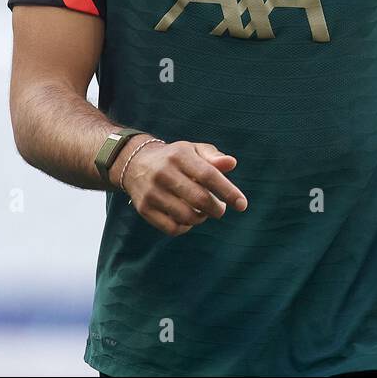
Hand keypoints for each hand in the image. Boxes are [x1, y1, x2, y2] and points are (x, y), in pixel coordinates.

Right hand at [116, 138, 247, 236]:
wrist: (135, 162)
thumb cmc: (174, 157)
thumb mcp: (193, 150)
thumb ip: (213, 157)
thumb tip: (231, 164)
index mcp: (180, 155)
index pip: (209, 175)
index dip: (228, 191)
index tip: (242, 204)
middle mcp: (164, 173)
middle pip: (199, 198)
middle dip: (216, 208)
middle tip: (220, 208)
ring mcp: (152, 192)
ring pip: (186, 216)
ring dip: (202, 218)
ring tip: (204, 211)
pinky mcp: (144, 208)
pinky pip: (172, 228)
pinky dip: (186, 227)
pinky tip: (188, 219)